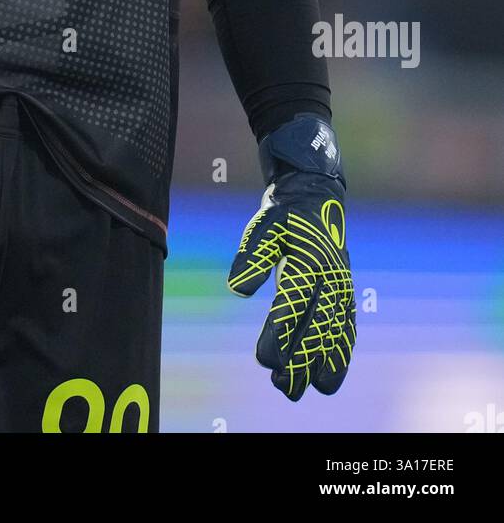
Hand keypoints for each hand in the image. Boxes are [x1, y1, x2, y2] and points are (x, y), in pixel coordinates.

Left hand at [228, 116, 356, 400]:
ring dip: (322, 363)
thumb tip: (238, 289)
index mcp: (308, 258)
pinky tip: (327, 378)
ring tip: (303, 390)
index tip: (265, 360)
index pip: (293, 301)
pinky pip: (348, 328)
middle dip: (301, 358)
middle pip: (318, 324)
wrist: (317, 196)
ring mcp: (342, 286)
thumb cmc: (284, 215)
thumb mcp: (263, 227)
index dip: (280, 332)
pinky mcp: (345, 293)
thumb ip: (251, 257)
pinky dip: (340, 354)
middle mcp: (330, 275)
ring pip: (337, 331)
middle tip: (281, 384)